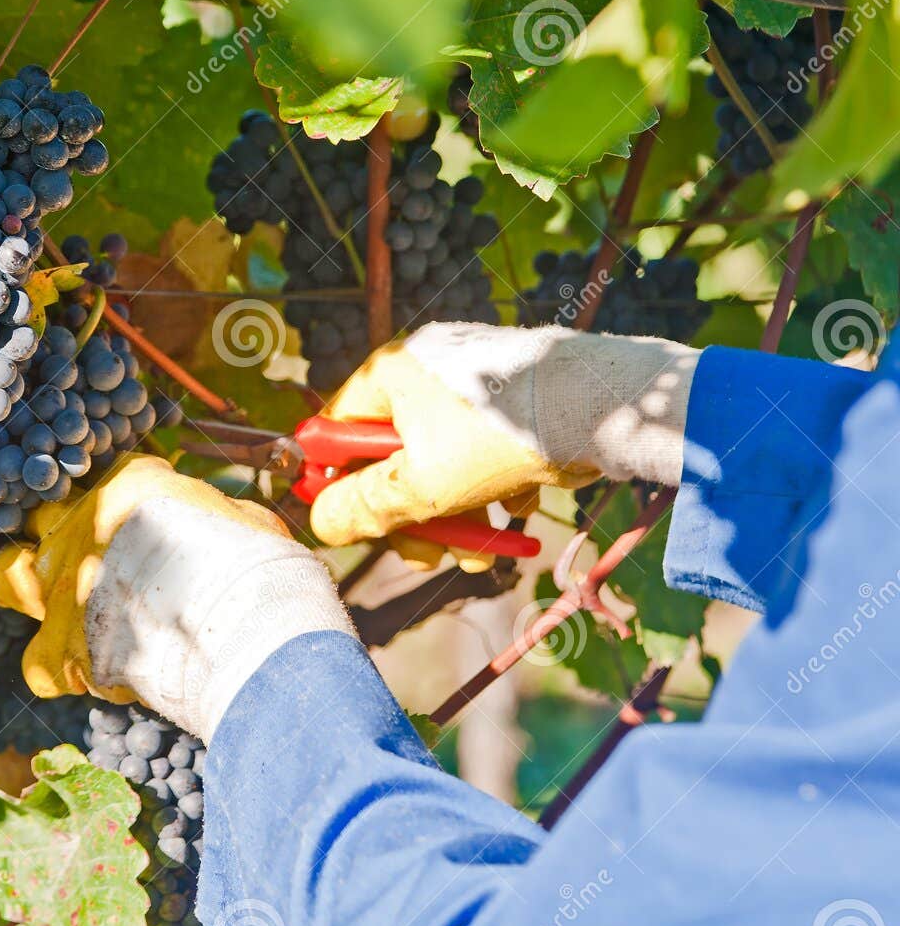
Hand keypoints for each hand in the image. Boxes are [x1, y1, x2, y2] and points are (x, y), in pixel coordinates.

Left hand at [0, 454, 352, 740]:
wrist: (243, 632)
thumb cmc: (259, 571)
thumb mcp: (246, 521)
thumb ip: (211, 517)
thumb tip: (218, 524)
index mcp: (131, 485)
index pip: (111, 482)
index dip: (128, 509)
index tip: (152, 531)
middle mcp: (84, 526)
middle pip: (45, 520)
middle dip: (68, 543)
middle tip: (102, 570)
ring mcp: (64, 586)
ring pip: (12, 579)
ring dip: (35, 593)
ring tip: (68, 614)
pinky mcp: (63, 646)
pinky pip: (39, 664)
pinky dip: (61, 670)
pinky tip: (93, 672)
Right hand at [309, 324, 697, 557]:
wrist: (606, 407)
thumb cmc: (503, 437)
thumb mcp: (421, 487)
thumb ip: (364, 508)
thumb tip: (320, 522)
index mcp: (389, 375)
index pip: (336, 432)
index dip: (338, 483)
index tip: (353, 523)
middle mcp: (425, 369)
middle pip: (392, 457)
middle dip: (413, 516)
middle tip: (433, 556)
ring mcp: (471, 381)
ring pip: (441, 462)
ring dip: (457, 514)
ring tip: (487, 549)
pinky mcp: (511, 398)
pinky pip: (482, 451)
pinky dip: (494, 486)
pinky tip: (520, 503)